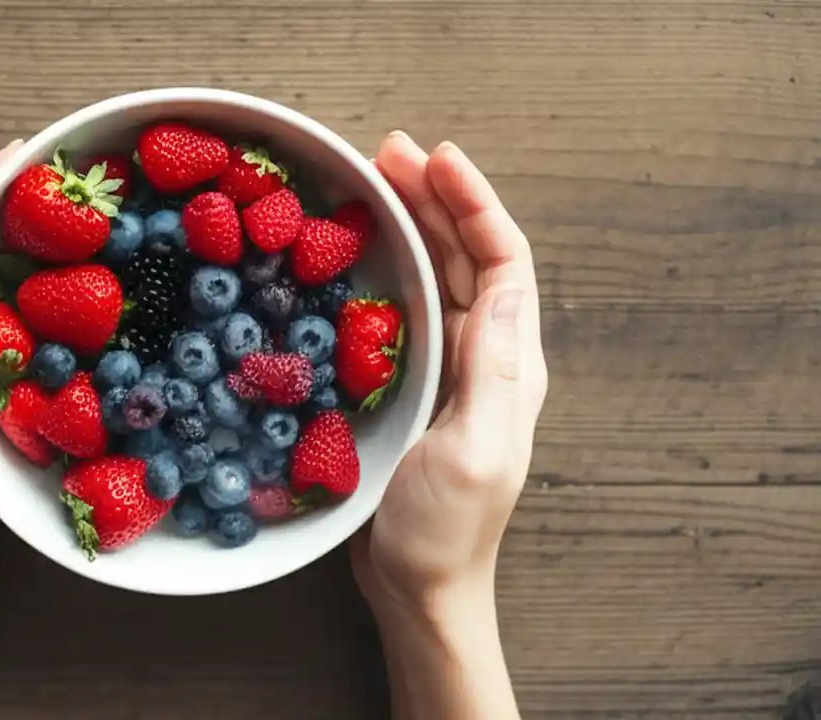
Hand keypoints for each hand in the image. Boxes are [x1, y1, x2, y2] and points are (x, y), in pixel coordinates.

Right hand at [350, 132, 546, 719]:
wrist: (416, 588)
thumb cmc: (444, 530)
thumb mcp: (475, 450)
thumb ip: (492, 368)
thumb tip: (502, 281)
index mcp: (507, 364)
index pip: (502, 262)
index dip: (475, 204)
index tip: (436, 158)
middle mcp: (482, 356)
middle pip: (466, 257)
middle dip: (435, 198)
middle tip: (387, 153)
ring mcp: (444, 370)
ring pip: (434, 277)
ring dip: (410, 225)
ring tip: (373, 181)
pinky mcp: (409, 386)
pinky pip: (401, 312)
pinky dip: (382, 270)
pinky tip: (354, 254)